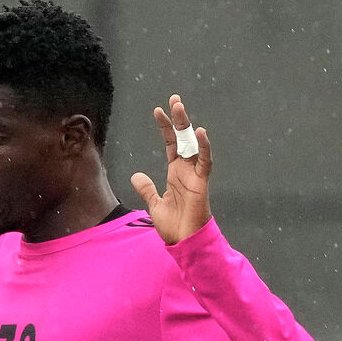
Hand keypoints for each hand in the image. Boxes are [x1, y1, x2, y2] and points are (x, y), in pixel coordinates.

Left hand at [128, 94, 212, 244]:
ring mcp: (195, 174)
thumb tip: (136, 176)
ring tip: (179, 107)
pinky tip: (199, 132)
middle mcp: (186, 169)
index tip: (158, 110)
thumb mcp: (154, 203)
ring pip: (192, 144)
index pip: (170, 143)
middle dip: (178, 119)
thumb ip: (147, 188)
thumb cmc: (174, 224)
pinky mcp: (202, 182)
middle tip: (174, 99)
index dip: (165, 128)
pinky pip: (205, 161)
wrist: (184, 241)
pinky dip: (203, 147)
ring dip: (186, 126)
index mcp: (176, 172)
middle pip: (182, 138)